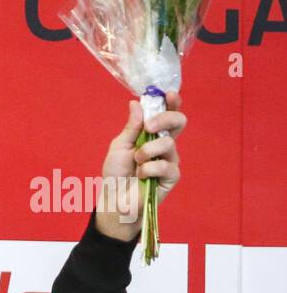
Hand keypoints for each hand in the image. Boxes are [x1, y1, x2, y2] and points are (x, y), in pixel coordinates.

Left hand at [94, 89, 183, 242]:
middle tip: (149, 126)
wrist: (114, 199)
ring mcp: (170, 159)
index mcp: (152, 133)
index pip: (167, 113)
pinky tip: (141, 176)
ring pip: (168, 143)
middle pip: (178, 122)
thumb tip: (136, 103)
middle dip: (165, 119)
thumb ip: (131, 127)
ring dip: (147, 151)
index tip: (168, 93)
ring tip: (136, 163)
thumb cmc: (116, 173)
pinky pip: (166, 165)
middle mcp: (165, 144)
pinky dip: (149, 169)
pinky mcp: (172, 176)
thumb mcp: (120, 146)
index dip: (172, 102)